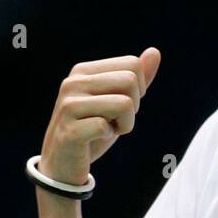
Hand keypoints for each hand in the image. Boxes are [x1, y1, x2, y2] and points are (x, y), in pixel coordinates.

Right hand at [38, 48, 160, 185]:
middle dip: (133, 108)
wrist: (62, 165)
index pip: (132, 65)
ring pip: (124, 104)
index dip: (137, 91)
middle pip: (130, 80)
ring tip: (106, 131)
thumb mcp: (117, 103)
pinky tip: (94, 140)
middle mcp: (73, 83)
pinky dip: (108, 136)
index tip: (120, 108)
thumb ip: (136, 79)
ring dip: (124, 124)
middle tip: (115, 121)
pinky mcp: (70, 130)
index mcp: (83, 71)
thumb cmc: (93, 132)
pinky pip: (107, 127)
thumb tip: (155, 52)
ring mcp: (69, 106)